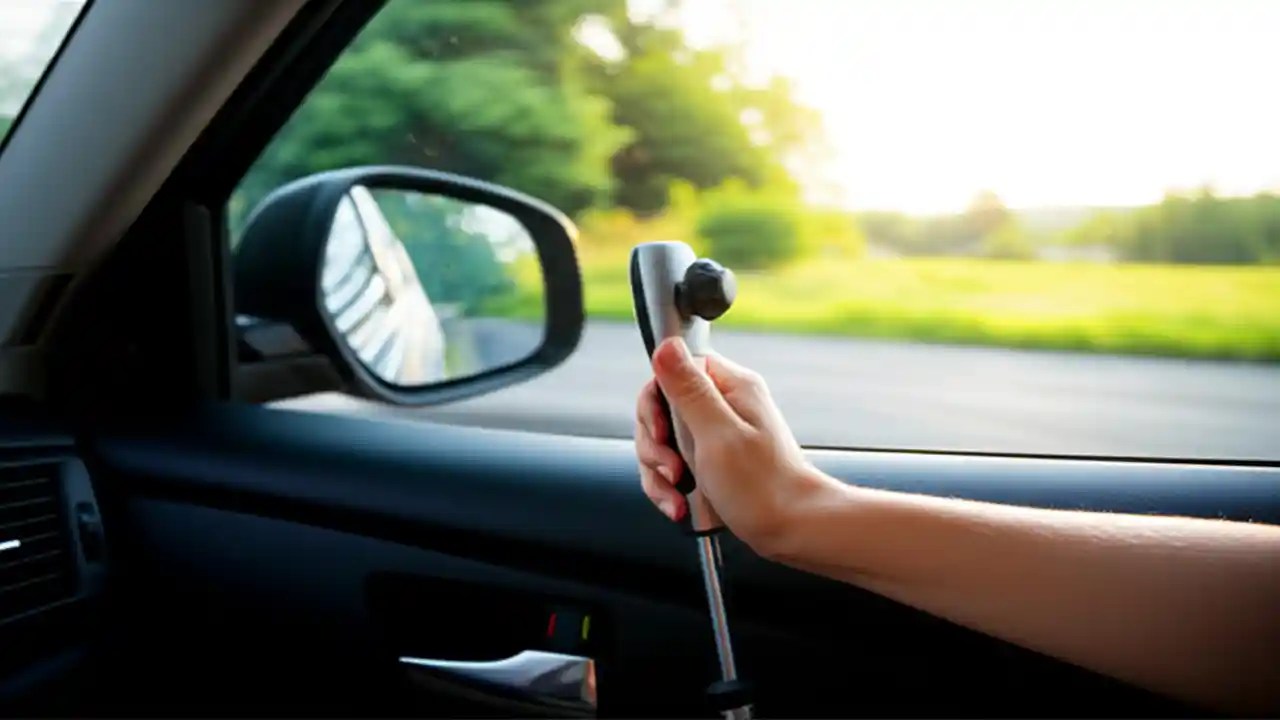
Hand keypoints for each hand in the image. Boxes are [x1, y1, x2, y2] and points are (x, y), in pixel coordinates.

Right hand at [635, 337, 835, 555]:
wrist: (792, 529)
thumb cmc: (764, 486)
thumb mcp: (718, 434)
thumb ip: (689, 389)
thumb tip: (667, 345)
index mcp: (731, 386)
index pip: (672, 371)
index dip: (655, 402)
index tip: (660, 432)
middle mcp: (724, 404)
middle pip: (661, 408)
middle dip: (655, 444)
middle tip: (672, 467)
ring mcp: (718, 432)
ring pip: (662, 440)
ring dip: (660, 471)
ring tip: (678, 490)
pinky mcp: (713, 459)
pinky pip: (673, 463)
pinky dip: (669, 486)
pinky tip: (680, 502)